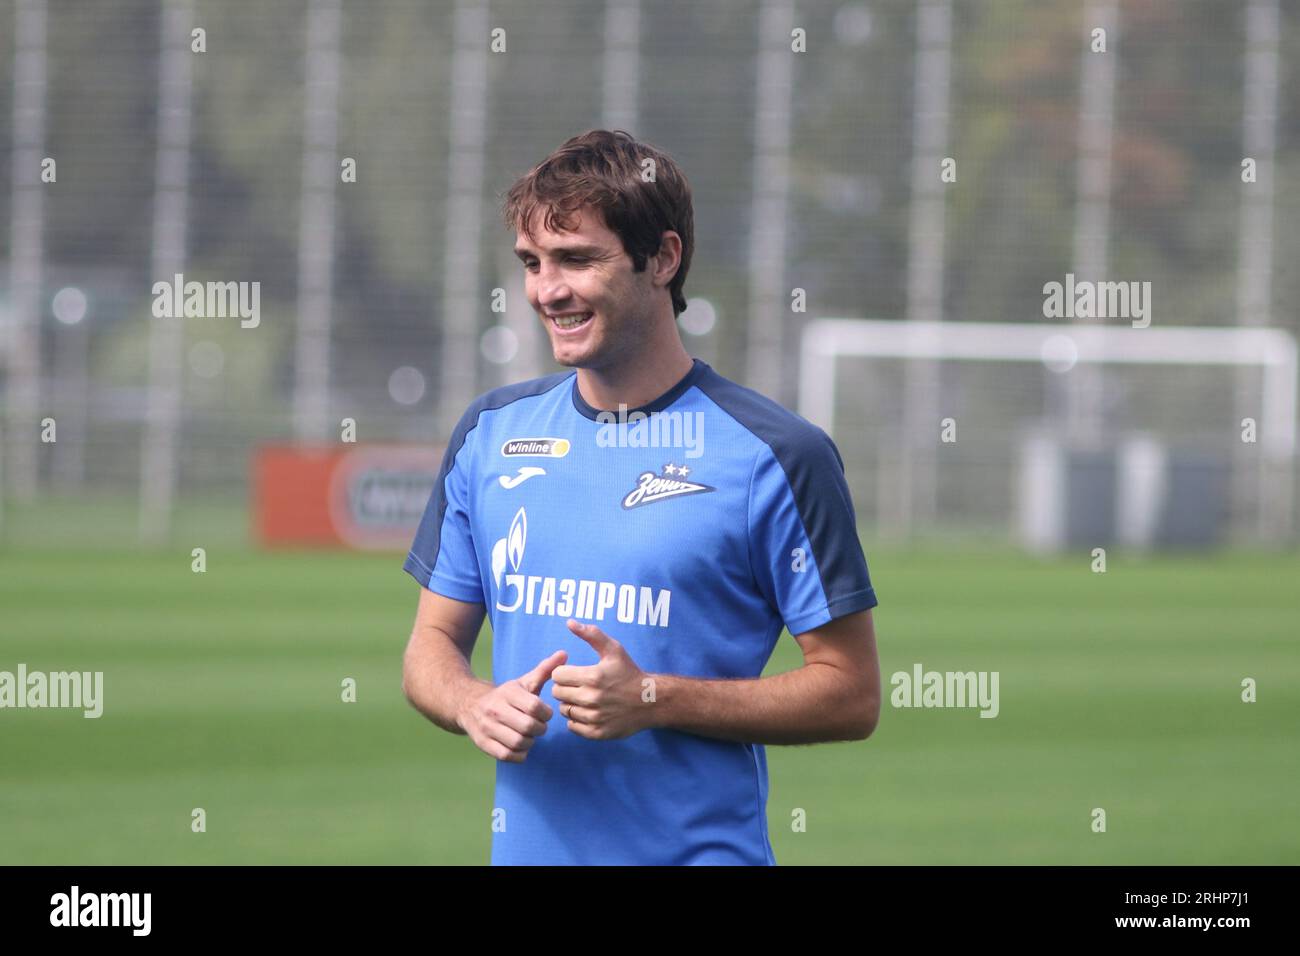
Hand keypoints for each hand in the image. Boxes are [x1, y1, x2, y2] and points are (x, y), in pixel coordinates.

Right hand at [458, 650, 566, 762]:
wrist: (469, 705)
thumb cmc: (506, 696)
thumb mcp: (524, 682)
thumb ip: (545, 669)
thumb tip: (564, 653)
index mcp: (508, 692)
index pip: (535, 707)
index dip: (546, 713)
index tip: (545, 713)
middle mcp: (495, 709)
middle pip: (528, 727)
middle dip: (540, 729)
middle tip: (539, 726)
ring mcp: (487, 727)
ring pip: (518, 743)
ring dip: (530, 742)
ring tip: (529, 736)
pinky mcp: (483, 743)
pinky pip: (507, 755)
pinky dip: (519, 754)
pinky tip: (520, 746)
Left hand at [552, 620, 653, 739]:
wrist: (651, 701)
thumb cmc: (629, 673)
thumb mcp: (614, 649)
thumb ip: (591, 634)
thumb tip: (569, 622)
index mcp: (593, 677)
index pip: (557, 675)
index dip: (564, 672)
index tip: (575, 672)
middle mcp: (592, 699)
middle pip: (557, 693)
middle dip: (565, 687)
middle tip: (579, 685)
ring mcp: (594, 717)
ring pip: (564, 710)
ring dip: (571, 703)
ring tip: (585, 698)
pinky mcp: (597, 732)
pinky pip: (572, 726)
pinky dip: (576, 719)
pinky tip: (588, 711)